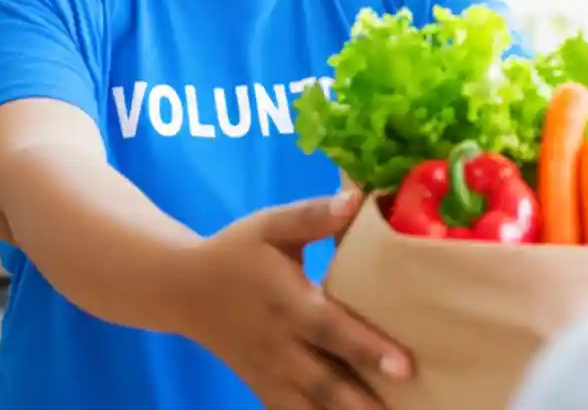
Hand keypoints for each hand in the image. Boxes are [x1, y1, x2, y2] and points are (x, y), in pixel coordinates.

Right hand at [176, 191, 413, 408]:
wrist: (182, 289)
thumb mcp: (270, 225)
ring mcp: (270, 372)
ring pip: (309, 407)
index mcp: (287, 303)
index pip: (330, 330)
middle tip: (405, 406)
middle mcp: (279, 345)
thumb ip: (312, 216)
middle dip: (363, 400)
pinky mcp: (263, 387)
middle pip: (324, 382)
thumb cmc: (237, 251)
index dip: (367, 349)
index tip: (404, 367)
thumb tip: (356, 198)